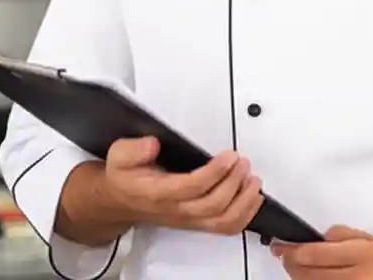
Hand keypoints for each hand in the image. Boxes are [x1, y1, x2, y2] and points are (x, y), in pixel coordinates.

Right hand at [101, 136, 264, 235]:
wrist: (122, 199)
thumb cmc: (126, 178)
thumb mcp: (120, 155)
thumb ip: (133, 149)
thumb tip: (151, 145)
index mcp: (159, 193)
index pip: (192, 187)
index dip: (214, 172)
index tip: (228, 156)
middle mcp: (176, 209)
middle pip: (213, 204)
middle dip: (233, 182)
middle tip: (242, 162)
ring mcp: (189, 219)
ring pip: (223, 220)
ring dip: (244, 201)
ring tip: (252, 179)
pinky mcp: (198, 221)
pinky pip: (226, 227)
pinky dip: (246, 214)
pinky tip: (253, 197)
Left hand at [272, 225, 372, 279]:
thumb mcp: (358, 236)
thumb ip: (334, 236)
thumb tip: (306, 243)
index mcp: (358, 255)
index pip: (314, 255)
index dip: (291, 250)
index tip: (281, 246)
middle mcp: (356, 278)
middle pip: (308, 274)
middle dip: (290, 263)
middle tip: (284, 255)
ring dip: (297, 276)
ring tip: (296, 266)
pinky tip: (307, 277)